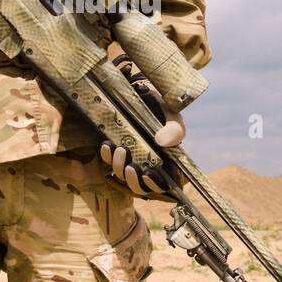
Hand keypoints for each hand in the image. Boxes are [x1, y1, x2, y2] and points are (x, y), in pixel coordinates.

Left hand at [100, 60, 185, 196]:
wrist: (146, 95)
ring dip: (119, 166)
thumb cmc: (164, 111)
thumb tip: (162, 142)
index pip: (162, 185)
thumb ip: (174, 131)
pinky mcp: (115, 150)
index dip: (155, 185)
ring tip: (120, 149)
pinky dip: (107, 155)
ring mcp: (130, 158)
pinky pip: (108, 160)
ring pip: (122, 175)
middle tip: (130, 167)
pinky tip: (108, 145)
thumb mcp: (173, 118)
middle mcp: (147, 165)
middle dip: (133, 180)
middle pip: (139, 186)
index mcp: (166, 163)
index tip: (148, 175)